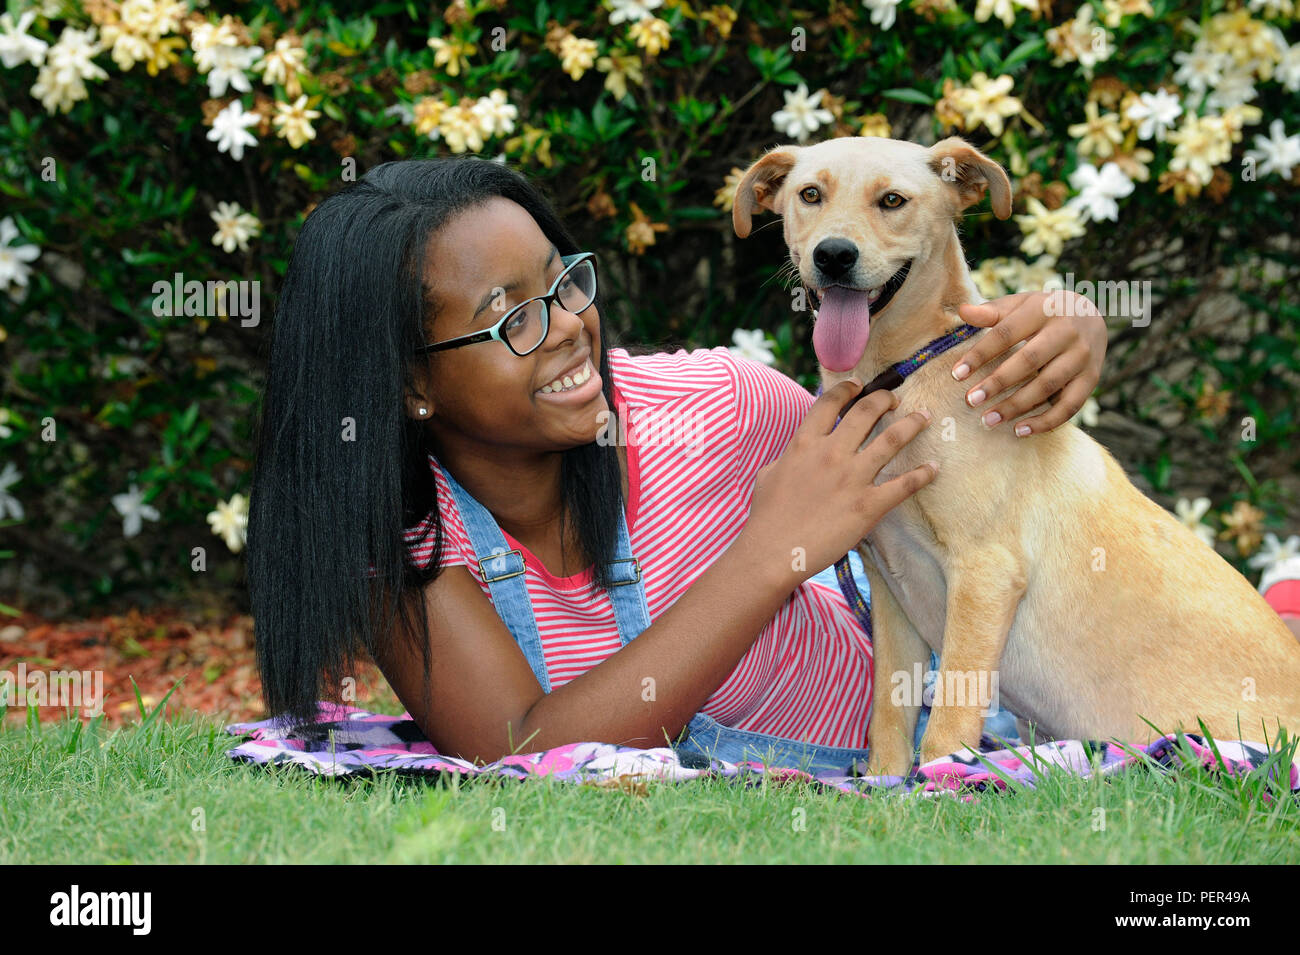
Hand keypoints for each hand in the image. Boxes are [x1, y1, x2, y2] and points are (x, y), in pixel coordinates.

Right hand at [744, 379, 938, 589]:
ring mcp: (852, 478)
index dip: (847, 389)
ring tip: (924, 417)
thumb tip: (796, 453)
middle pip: (866, 412)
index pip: (830, 403)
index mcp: (805, 444)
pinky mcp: (868, 505)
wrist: (773, 552)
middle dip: (885, 399)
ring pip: (892, 440)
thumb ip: (788, 457)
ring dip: (912, 424)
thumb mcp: (769, 475)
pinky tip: (933, 469)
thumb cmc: (766, 517)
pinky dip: (922, 475)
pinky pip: (904, 484)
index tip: (859, 385)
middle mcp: (831, 454)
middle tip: (895, 400)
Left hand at [949, 290, 1106, 435]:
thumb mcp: (1021, 304)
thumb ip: (992, 311)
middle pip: (1029, 360)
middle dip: (998, 383)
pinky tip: (1020, 431)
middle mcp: (1067, 332)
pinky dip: (1045, 422)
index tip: (957, 374)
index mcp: (1044, 310)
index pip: (1007, 333)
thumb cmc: (1044, 312)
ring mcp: (1082, 356)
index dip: (981, 354)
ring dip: (1016, 406)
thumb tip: (963, 311)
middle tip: (971, 401)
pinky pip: (1070, 406)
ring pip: (1047, 386)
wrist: (1093, 316)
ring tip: (989, 420)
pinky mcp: (1091, 378)